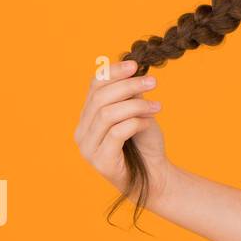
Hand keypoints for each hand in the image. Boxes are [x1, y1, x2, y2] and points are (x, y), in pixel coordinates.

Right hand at [74, 58, 173, 202]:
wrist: (155, 175)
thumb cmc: (144, 142)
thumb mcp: (137, 112)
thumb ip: (130, 95)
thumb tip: (132, 72)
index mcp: (87, 117)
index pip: (94, 86)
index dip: (114, 72)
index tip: (136, 65)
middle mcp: (82, 132)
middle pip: (100, 98)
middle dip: (129, 85)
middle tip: (153, 82)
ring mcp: (89, 148)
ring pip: (108, 114)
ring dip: (137, 105)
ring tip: (158, 107)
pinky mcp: (101, 162)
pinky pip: (117, 133)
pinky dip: (136, 123)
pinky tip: (149, 123)